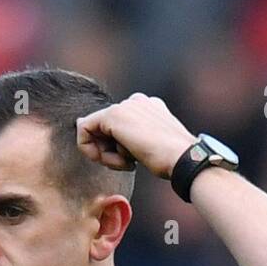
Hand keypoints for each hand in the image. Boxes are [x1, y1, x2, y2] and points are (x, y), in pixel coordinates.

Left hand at [76, 93, 196, 179]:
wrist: (182, 157)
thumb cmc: (170, 160)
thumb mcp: (149, 149)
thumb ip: (128, 142)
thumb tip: (98, 137)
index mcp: (148, 107)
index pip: (117, 129)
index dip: (117, 150)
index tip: (131, 162)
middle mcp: (135, 101)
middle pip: (104, 131)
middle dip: (110, 153)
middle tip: (128, 164)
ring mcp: (124, 106)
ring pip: (95, 133)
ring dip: (107, 156)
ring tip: (128, 162)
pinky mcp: (113, 115)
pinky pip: (84, 131)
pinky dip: (93, 152)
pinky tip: (119, 160)